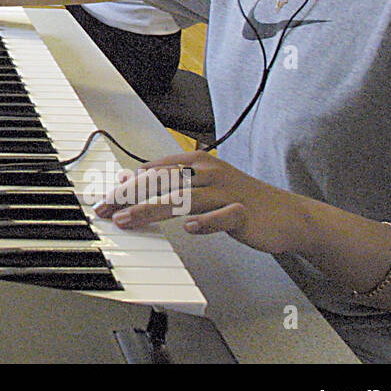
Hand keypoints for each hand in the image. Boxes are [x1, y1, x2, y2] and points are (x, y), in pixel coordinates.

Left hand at [91, 151, 310, 254]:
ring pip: (184, 198)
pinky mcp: (244, 213)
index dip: (126, 185)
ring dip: (153, 209)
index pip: (154, 170)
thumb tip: (130, 180)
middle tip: (106, 210)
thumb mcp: (201, 185)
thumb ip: (167, 182)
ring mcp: (227, 192)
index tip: (103, 199)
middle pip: (163, 182)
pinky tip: (189, 228)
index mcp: (197, 162)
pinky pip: (222, 217)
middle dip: (130, 196)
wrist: (287, 215)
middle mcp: (210, 172)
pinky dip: (205, 222)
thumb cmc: (239, 200)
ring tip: (130, 220)